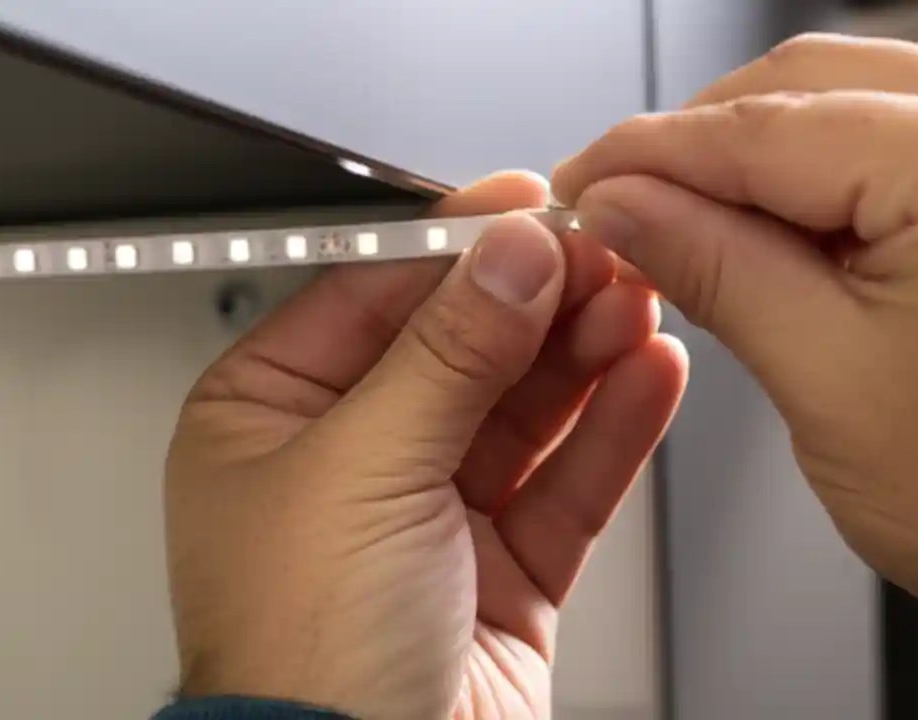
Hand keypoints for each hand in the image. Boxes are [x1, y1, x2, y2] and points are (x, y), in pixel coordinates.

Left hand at [164, 172, 687, 718]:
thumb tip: (506, 257)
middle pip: (456, 349)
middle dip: (533, 301)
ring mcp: (431, 520)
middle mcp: (347, 464)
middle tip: (601, 255)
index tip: (525, 208)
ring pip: (520, 411)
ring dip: (581, 355)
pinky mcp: (503, 572)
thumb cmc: (299, 663)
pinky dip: (608, 431)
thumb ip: (445, 355)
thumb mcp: (363, 471)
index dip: (453, 248)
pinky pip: (563, 483)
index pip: (372, 300)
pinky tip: (648, 378)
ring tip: (637, 303)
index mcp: (269, 421)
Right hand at [553, 34, 917, 661]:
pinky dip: (818, 179)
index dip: (644, 156)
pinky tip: (768, 231)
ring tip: (682, 230)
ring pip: (846, 105)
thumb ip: (715, 269)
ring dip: (751, 161)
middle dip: (693, 149)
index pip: (757, 126)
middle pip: (800, 87)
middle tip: (618, 210)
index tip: (579, 187)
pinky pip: (899, 142)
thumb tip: (623, 208)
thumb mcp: (830, 382)